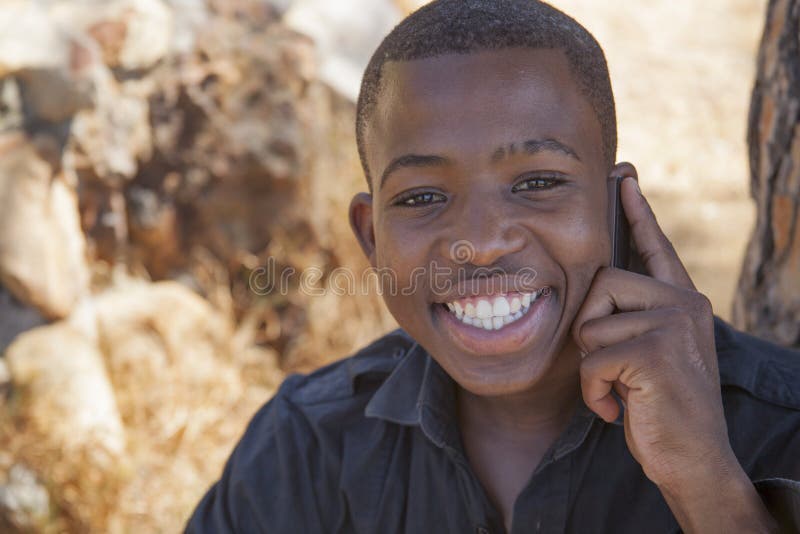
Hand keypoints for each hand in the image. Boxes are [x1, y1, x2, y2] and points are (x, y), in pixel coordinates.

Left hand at [571, 177, 775, 532]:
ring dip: (592, 367)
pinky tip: (618, 409)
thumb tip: (595, 289)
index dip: (635, 211)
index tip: (622, 174)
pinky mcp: (656, 352)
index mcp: (680, 300)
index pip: (654, 246)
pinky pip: (592, 358)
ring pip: (590, 324)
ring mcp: (673, 324)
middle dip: (590, 328)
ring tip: (621, 390)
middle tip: (612, 367)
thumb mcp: (648, 353)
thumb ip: (631, 317)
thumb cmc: (659, 406)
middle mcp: (683, 303)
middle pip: (601, 283)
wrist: (692, 458)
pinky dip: (594, 392)